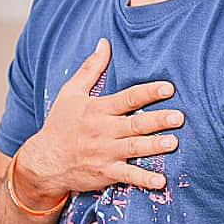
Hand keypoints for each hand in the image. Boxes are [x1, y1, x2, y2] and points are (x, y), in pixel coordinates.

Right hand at [15, 39, 184, 207]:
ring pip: (134, 148)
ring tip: (174, 143)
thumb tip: (104, 43)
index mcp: (98, 109)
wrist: (44, 162)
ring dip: (155, 146)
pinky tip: (161, 181)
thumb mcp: (70, 93)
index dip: (148, 92)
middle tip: (179, 117)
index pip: (127, 98)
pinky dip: (144, 180)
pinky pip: (127, 176)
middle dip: (158, 120)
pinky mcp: (105, 173)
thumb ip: (91, 68)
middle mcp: (103, 131)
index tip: (168, 88)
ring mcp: (105, 153)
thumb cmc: (60, 124)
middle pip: (135, 124)